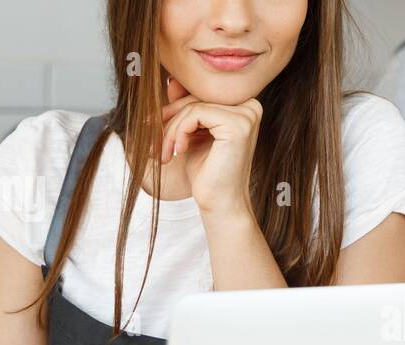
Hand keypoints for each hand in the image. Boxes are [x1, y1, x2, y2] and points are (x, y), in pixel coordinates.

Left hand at [161, 78, 261, 217]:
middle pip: (196, 98)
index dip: (174, 109)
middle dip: (168, 119)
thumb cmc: (207, 174)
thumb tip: (172, 79)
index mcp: (244, 107)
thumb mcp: (192, 135)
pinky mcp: (238, 124)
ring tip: (164, 152)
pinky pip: (195, 113)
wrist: (219, 204)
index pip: (201, 94)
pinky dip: (178, 132)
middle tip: (153, 142)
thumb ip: (186, 109)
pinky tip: (178, 151)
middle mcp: (251, 107)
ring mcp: (247, 114)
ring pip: (192, 106)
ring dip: (170, 129)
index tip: (153, 126)